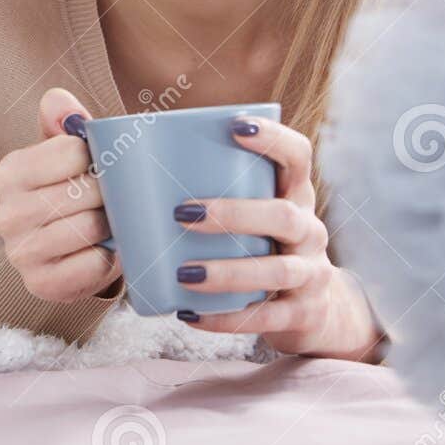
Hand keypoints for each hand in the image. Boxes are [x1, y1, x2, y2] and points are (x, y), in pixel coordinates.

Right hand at [0, 88, 120, 303]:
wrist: (63, 253)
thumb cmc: (67, 193)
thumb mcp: (63, 152)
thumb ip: (63, 119)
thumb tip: (59, 102)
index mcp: (7, 174)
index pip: (72, 152)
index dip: (99, 158)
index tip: (100, 167)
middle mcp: (5, 214)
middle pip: (84, 191)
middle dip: (109, 193)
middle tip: (111, 198)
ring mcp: (20, 253)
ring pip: (89, 227)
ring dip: (111, 226)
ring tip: (108, 223)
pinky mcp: (41, 284)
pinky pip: (93, 265)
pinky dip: (108, 259)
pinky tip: (102, 252)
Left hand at [172, 113, 385, 361]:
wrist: (314, 312)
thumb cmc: (263, 249)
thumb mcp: (256, 217)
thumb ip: (219, 193)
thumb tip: (130, 169)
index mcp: (296, 196)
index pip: (298, 156)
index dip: (273, 138)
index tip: (235, 126)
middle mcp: (310, 231)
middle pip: (283, 215)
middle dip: (233, 213)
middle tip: (182, 213)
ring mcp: (311, 275)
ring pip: (276, 271)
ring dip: (227, 271)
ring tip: (184, 273)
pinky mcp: (302, 315)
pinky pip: (265, 319)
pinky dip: (225, 319)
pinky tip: (190, 314)